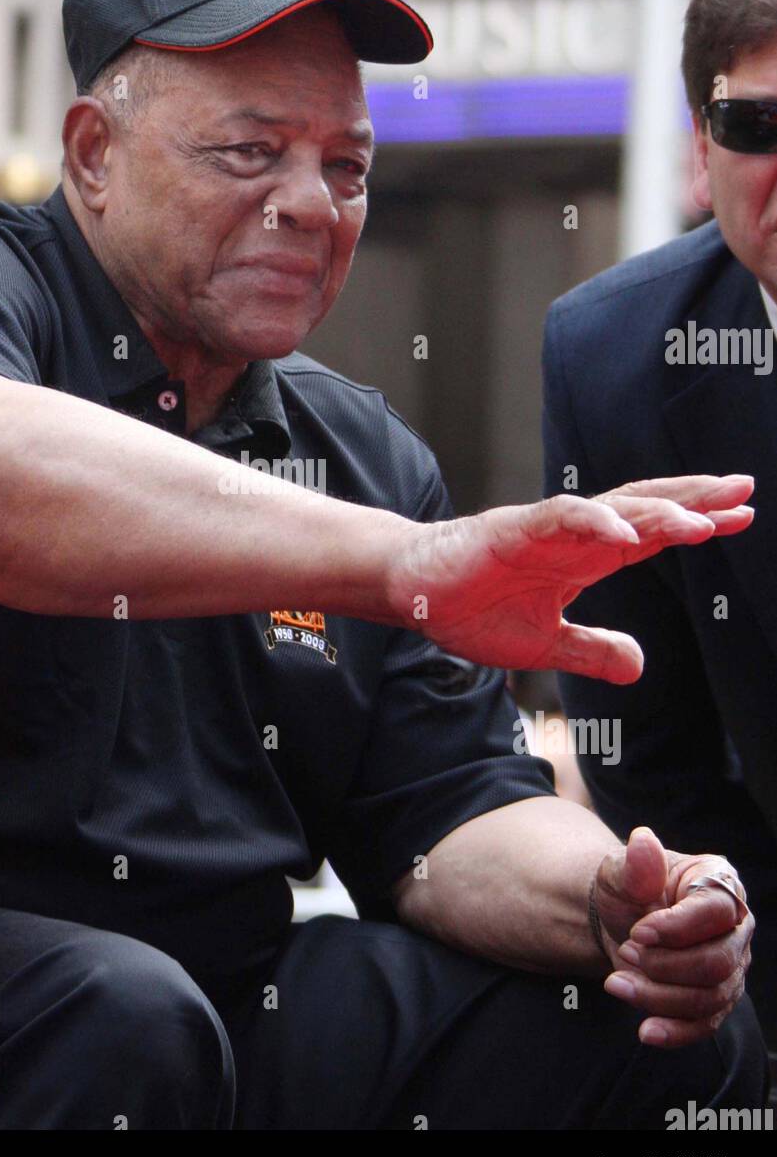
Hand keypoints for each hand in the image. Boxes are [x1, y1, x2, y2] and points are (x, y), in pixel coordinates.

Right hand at [385, 474, 753, 681]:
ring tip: (705, 520)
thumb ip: (591, 649)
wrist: (413, 595)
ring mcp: (544, 529)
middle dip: (694, 499)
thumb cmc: (471, 610)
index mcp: (583, 558)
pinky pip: (560, 517)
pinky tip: (629, 533)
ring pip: (612, 507)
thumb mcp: (544, 644)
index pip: (650, 533)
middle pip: (644, 507)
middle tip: (745, 489)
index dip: (693, 523)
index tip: (741, 518)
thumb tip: (640, 667)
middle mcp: (572, 535)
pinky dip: (595, 521)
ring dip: (659, 511)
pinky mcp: (511, 529)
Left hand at [594, 826, 751, 1047]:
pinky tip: (645, 1031)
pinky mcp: (716, 998)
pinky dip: (676, 1032)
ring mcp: (731, 966)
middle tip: (627, 952)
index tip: (637, 932)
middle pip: (718, 962)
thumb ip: (633, 863)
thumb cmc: (627, 889)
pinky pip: (706, 1025)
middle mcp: (735, 928)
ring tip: (616, 983)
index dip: (677, 927)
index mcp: (720, 884)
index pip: (716, 912)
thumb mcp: (619, 871)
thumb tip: (643, 842)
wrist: (619, 922)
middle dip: (665, 966)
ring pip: (710, 998)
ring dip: (659, 997)